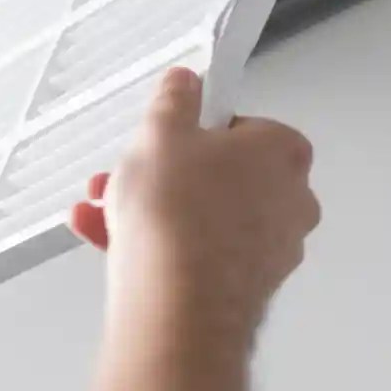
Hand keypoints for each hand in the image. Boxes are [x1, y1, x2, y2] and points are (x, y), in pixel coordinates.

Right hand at [69, 67, 319, 355]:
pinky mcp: (243, 290)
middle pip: (219, 176)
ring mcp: (269, 251)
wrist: (177, 309)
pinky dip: (157, 248)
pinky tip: (106, 240)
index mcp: (283, 152)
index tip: (165, 138)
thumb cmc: (179, 216)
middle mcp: (290, 203)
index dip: (196, 131)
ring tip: (101, 210)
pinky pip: (196, 257)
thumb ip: (174, 99)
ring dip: (151, 211)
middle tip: (125, 176)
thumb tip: (184, 82)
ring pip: (203, 218)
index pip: (243, 126)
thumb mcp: (161, 133)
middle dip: (163, 175)